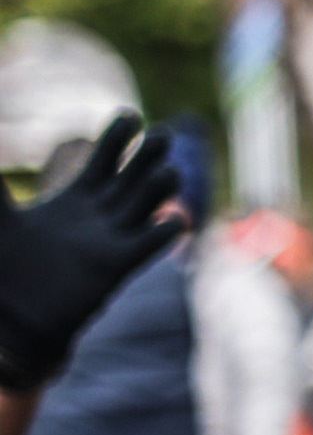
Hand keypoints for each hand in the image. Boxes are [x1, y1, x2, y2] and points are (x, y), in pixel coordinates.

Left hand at [0, 116, 180, 391]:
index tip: (130, 117)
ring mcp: (115, 238)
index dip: (121, 136)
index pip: (108, 157)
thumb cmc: (5, 265)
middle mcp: (103, 214)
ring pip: (151, 202)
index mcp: (78, 197)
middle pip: (137, 173)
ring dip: (163, 186)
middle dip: (152, 152)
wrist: (14, 317)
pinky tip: (173, 219)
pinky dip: (167, 228)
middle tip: (159, 135)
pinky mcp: (119, 264)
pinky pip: (153, 241)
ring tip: (165, 174)